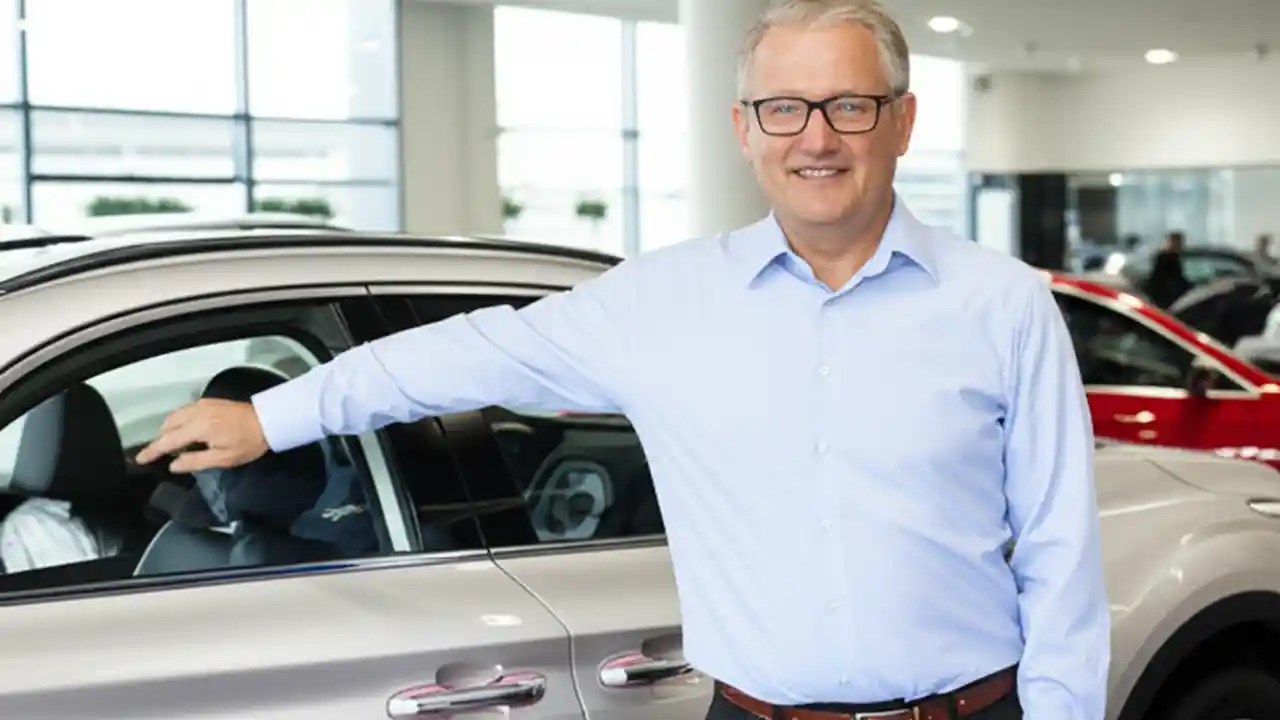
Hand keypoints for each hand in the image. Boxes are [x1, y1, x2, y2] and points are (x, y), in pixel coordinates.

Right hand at [135, 398, 269, 472]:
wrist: (269, 420)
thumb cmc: (249, 443)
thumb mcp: (224, 459)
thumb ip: (196, 461)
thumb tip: (173, 465)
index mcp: (198, 427)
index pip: (168, 441)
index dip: (152, 451)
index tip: (139, 459)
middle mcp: (196, 412)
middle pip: (167, 426)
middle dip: (161, 440)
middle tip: (161, 455)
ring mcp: (203, 404)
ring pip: (175, 415)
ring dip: (169, 429)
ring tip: (174, 445)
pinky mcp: (210, 401)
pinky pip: (185, 410)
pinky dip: (179, 420)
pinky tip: (187, 430)